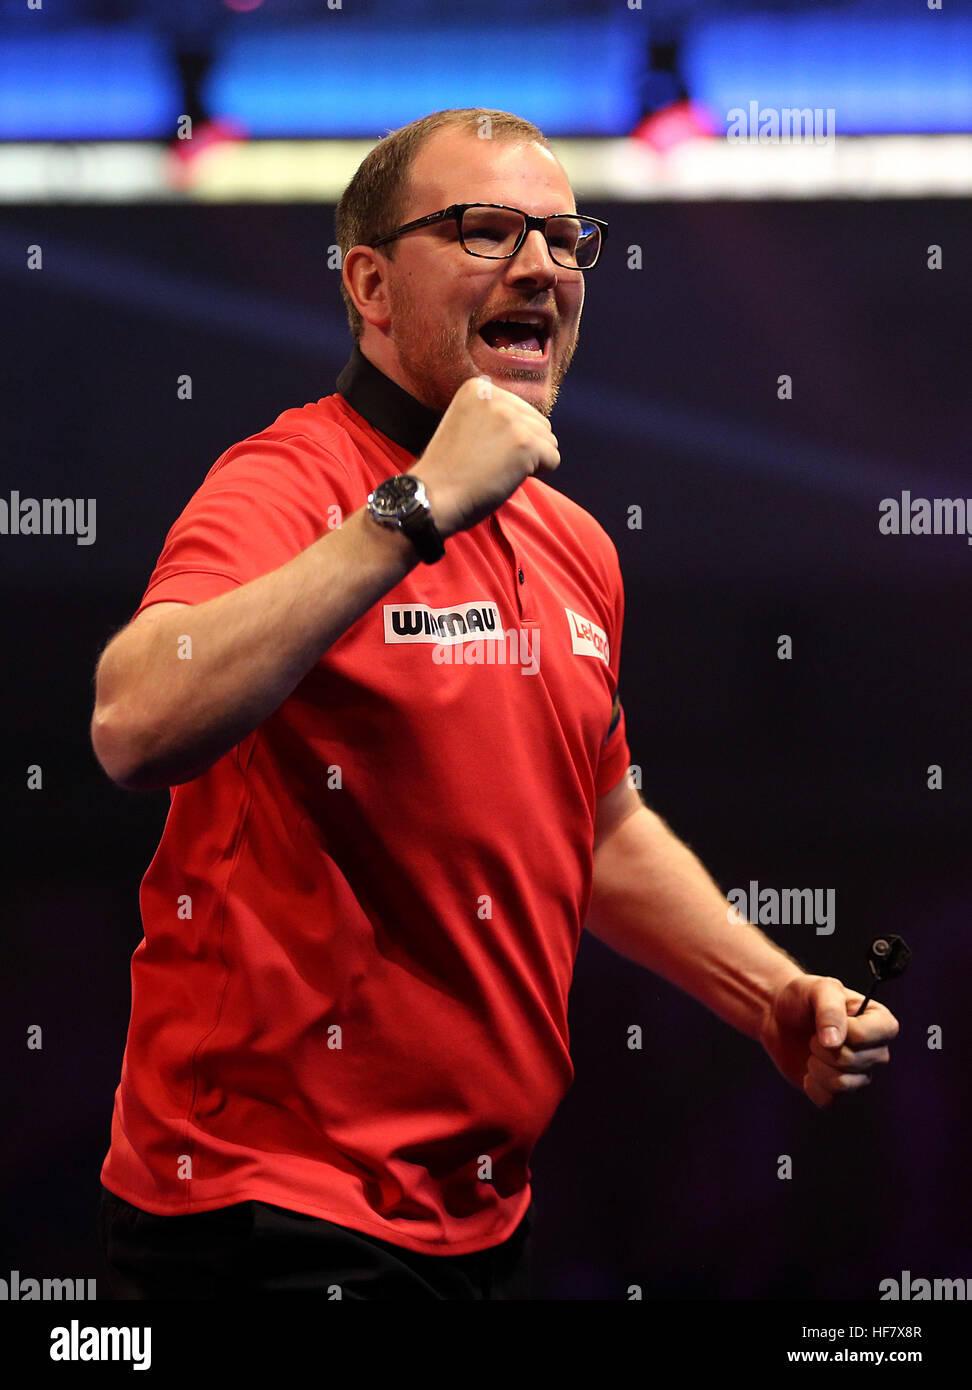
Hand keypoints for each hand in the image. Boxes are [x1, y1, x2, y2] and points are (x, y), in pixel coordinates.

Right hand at [407, 376, 559, 538]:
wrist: (432, 497)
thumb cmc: (448, 470)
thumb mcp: (465, 423)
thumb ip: (493, 415)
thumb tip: (530, 423)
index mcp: (478, 388)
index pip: (521, 410)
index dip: (509, 437)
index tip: (481, 450)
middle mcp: (496, 396)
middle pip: (539, 423)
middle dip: (524, 447)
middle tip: (491, 464)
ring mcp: (512, 419)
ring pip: (549, 441)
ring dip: (531, 461)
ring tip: (498, 470)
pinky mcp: (525, 443)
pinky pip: (553, 460)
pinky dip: (538, 474)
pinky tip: (507, 478)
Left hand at [759, 973, 898, 1107]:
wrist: (779, 1015)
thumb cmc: (803, 997)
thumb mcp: (818, 989)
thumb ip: (829, 1009)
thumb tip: (835, 1043)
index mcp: (881, 1022)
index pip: (866, 1036)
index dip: (840, 1029)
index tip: (825, 1016)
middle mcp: (876, 1051)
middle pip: (853, 1062)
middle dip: (822, 1047)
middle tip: (813, 1034)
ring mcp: (860, 1074)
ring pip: (842, 1084)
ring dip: (816, 1065)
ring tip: (812, 1050)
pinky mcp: (840, 1092)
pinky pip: (828, 1100)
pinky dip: (811, 1084)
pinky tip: (808, 1068)